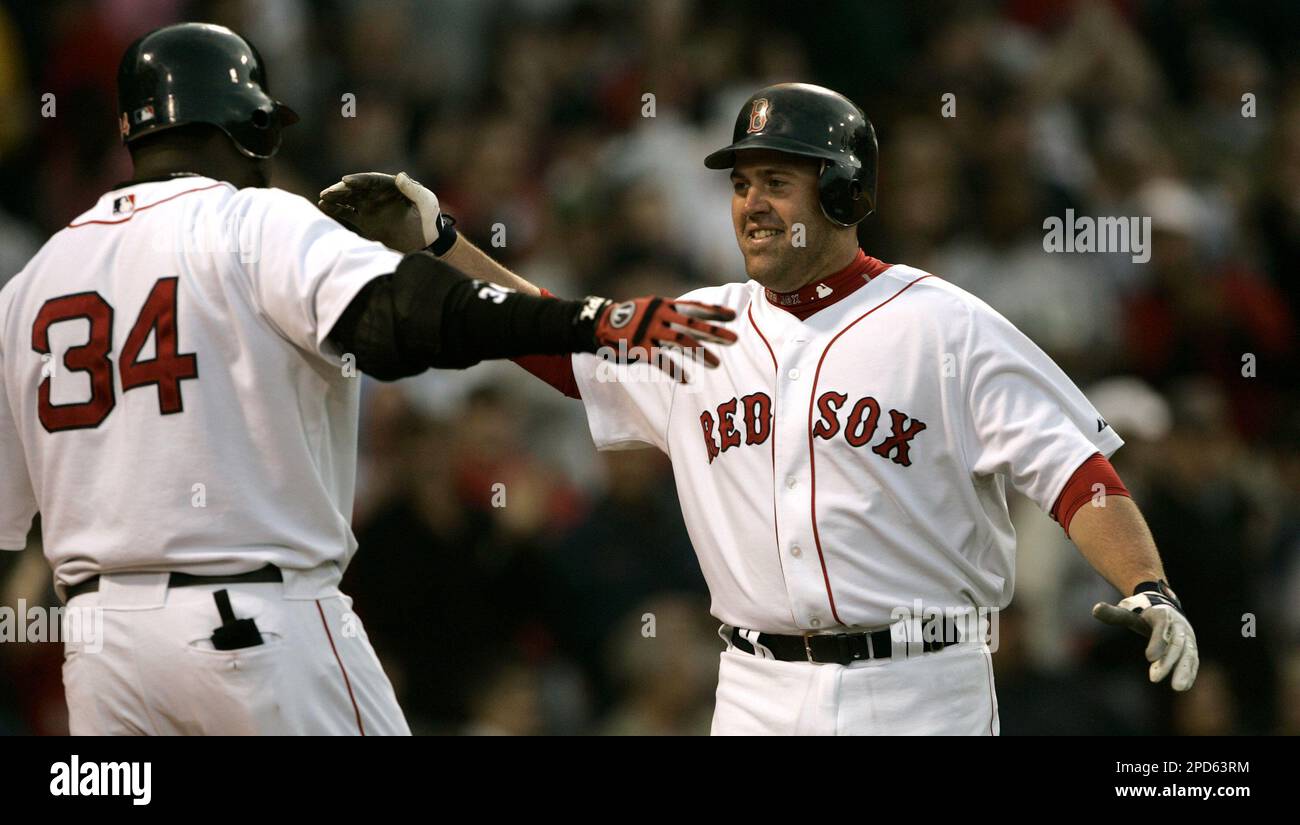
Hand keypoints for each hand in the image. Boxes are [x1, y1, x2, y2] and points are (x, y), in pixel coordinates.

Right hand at [318, 172, 440, 252]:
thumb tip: (399, 175)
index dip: (358, 180)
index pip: (371, 180)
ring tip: (323, 198)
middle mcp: (378, 194)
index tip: (346, 181)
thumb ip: (413, 189)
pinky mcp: (365, 221)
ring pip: (349, 200)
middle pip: (356, 189)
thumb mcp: (426, 202)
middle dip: (342, 189)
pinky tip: (324, 206)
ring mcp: (370, 207)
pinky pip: (348, 213)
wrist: (428, 241)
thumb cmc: (430, 218)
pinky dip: (336, 210)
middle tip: (328, 192)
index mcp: (391, 186)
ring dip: (336, 198)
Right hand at [584, 297, 737, 379]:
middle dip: (714, 332)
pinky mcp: (640, 349)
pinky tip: (687, 380)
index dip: (714, 311)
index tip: (733, 316)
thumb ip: (674, 315)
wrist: (599, 324)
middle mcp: (659, 317)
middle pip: (693, 325)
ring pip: (681, 343)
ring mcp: (649, 332)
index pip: (694, 306)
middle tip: (734, 340)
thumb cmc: (631, 319)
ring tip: (716, 364)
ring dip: (701, 354)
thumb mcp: (652, 309)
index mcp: (665, 306)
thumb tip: (701, 322)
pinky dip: (675, 371)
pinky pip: (662, 361)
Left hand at [1092, 581, 1198, 690]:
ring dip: (1184, 671)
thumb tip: (1095, 609)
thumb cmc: (1142, 612)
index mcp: (1162, 614)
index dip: (1157, 642)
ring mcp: (1187, 636)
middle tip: (1154, 679)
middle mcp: (1178, 625)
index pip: (1161, 628)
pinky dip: (1190, 672)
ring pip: (1188, 653)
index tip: (1149, 658)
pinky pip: (1192, 660)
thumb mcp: (1128, 612)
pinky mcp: (1191, 646)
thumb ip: (1114, 614)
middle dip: (1167, 662)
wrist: (1164, 606)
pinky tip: (1184, 686)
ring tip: (1178, 688)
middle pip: (1176, 644)